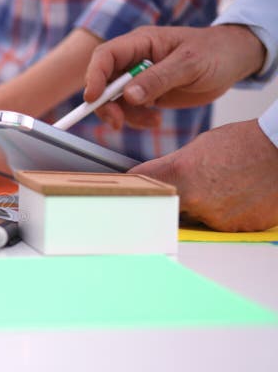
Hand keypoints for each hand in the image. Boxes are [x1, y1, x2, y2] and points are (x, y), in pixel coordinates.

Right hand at [84, 25, 266, 129]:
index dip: (94, 77)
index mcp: (141, 42)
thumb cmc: (215, 52)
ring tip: (152, 121)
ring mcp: (139, 76)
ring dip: (126, 115)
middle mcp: (134, 58)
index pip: (105, 56)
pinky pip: (130, 108)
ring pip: (115, 99)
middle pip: (104, 81)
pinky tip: (156, 120)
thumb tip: (128, 95)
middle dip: (106, 104)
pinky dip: (137, 119)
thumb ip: (158, 79)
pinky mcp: (147, 92)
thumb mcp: (189, 65)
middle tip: (117, 122)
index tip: (94, 99)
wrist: (234, 60)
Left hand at [129, 119, 277, 231]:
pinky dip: (222, 214)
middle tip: (185, 188)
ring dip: (199, 208)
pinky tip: (236, 196)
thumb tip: (158, 179)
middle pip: (165, 207)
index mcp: (179, 173)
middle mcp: (193, 199)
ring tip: (220, 187)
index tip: (127, 188)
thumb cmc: (243, 143)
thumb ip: (174, 167)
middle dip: (168, 199)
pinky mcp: (234, 229)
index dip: (134, 185)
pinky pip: (218, 225)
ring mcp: (214, 217)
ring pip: (193, 218)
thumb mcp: (198, 147)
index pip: (139, 184)